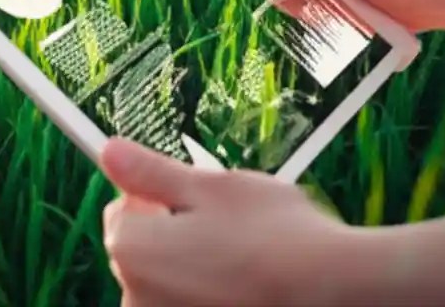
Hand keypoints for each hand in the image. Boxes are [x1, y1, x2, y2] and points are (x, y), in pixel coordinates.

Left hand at [100, 138, 366, 306]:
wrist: (336, 292)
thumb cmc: (276, 234)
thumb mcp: (211, 185)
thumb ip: (151, 172)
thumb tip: (109, 152)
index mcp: (130, 249)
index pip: (123, 209)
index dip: (160, 196)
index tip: (198, 197)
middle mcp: (136, 298)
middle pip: (143, 250)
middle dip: (177, 234)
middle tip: (232, 228)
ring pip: (171, 282)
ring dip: (197, 269)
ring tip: (247, 260)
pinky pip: (192, 302)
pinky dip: (214, 295)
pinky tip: (251, 286)